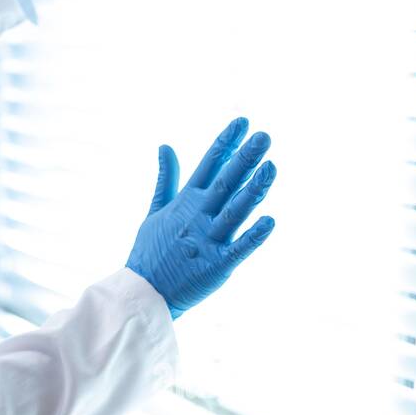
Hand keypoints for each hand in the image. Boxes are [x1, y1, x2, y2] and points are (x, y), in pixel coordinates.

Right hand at [126, 117, 276, 318]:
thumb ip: (167, 178)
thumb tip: (165, 145)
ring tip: (271, 168)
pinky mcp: (217, 266)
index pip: (208, 165)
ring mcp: (207, 240)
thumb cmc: (152, 250)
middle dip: (245, 159)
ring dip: (253, 190)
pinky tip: (271, 221)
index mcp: (185, 201)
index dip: (226, 143)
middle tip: (264, 137)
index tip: (243, 122)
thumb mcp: (157, 209)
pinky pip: (239, 249)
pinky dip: (254, 236)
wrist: (144, 292)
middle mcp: (198, 217)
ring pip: (235, 211)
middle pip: (225, 183)